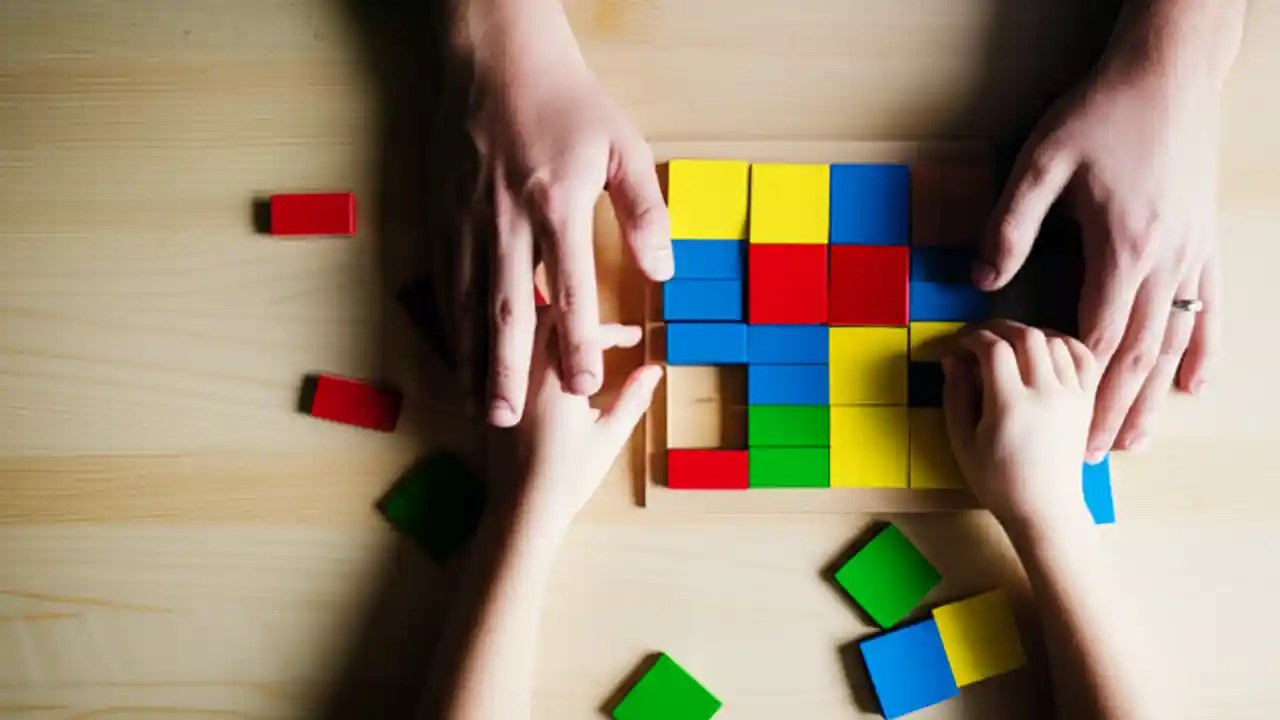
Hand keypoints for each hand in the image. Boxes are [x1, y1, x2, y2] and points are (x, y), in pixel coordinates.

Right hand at [468, 0, 672, 427]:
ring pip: (469, 302)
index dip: (576, 344)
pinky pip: (446, 279)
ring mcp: (469, 221)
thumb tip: (665, 273)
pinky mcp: (444, 215)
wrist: (495, 60)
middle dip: (507, 371)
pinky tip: (458, 350)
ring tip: (479, 402)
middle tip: (506, 421)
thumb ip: (646, 212)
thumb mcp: (623, 148)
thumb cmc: (567, 102)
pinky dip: (451, 322)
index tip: (582, 386)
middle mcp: (508, 222)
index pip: (571, 290)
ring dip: (473, 357)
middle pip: (509, 310)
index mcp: (558, 206)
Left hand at [514, 315, 661, 529]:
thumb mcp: (610, 436)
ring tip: (577, 342)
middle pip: (547, 318)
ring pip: (524, 334)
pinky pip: (508, 354)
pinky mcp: (493, 393)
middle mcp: (527, 372)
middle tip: (604, 334)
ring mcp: (505, 381)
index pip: (585, 335)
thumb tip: (654, 369)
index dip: (614, 332)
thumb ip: (633, 398)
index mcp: (556, 379)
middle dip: (578, 319)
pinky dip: (530, 347)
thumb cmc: (570, 476)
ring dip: (552, 328)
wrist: (523, 507)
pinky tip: (548, 363)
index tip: (634, 339)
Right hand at [943, 321, 1100, 527]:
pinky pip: (1083, 356)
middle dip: (999, 328)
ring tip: (1010, 345)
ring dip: (1029, 334)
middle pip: (1026, 336)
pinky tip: (1046, 349)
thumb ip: (955, 395)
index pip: (994, 349)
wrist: (1044, 508)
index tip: (959, 346)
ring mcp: (1071, 396)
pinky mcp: (1086, 401)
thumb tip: (952, 358)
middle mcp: (1045, 394)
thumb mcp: (962, 441)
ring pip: (1054, 341)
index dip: (972, 338)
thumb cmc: (996, 480)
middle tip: (981, 337)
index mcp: (1010, 405)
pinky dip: (1064, 343)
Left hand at [977, 51, 1219, 461]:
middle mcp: (1163, 261)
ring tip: (1136, 441)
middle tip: (1093, 457)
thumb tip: (983, 281)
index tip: (1061, 427)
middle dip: (1113, 411)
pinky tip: (1194, 386)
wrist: (1169, 74)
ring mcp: (1191, 255)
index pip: (1098, 336)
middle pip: (1138, 354)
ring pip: (1174, 343)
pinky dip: (1201, 351)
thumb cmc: (1103, 114)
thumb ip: (1011, 227)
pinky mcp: (1204, 244)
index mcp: (1121, 248)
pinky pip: (1208, 310)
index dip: (1079, 387)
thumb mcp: (1042, 163)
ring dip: (1153, 397)